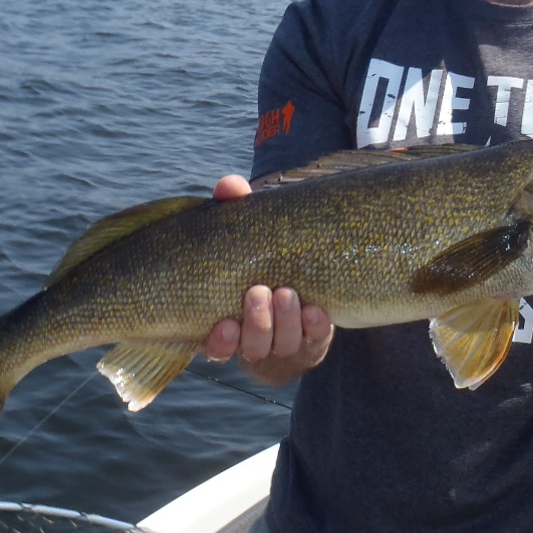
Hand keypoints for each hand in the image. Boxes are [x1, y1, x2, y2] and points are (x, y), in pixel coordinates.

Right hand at [203, 175, 333, 379]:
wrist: (303, 276)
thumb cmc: (259, 256)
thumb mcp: (243, 236)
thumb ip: (233, 212)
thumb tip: (229, 185)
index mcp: (226, 326)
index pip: (216, 347)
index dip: (219, 342)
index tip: (225, 325)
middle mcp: (255, 342)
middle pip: (253, 346)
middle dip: (257, 323)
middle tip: (259, 292)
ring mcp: (287, 343)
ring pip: (284, 344)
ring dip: (285, 322)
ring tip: (287, 293)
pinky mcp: (315, 339)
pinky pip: (317, 339)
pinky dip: (316, 325)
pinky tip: (316, 309)